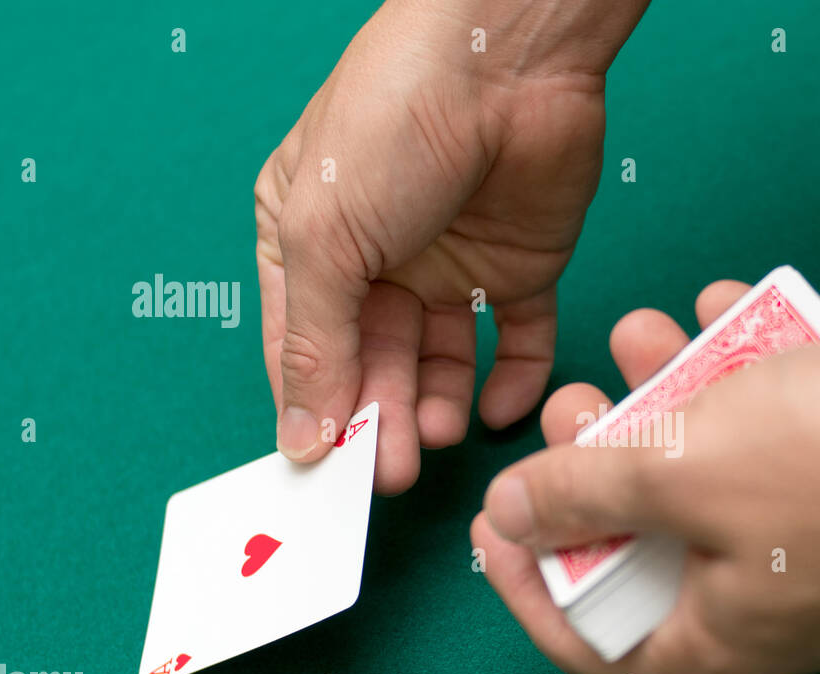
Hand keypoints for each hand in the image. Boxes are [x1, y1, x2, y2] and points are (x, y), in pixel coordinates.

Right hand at [255, 0, 646, 493]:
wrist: (505, 55)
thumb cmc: (393, 119)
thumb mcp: (324, 236)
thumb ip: (313, 341)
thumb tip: (300, 435)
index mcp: (306, 239)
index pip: (302, 347)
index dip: (314, 408)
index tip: (326, 469)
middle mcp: (376, 258)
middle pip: (373, 363)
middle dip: (379, 419)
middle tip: (391, 472)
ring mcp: (450, 263)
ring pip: (438, 360)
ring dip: (433, 404)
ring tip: (434, 437)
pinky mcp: (519, 265)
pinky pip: (516, 338)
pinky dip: (511, 378)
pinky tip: (497, 407)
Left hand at [472, 282, 819, 673]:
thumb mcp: (684, 472)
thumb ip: (584, 493)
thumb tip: (512, 515)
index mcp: (720, 639)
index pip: (594, 641)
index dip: (529, 586)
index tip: (493, 523)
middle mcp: (768, 602)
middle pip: (649, 544)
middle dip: (601, 465)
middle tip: (576, 404)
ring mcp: (819, 540)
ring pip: (712, 476)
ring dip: (668, 404)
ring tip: (641, 335)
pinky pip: (775, 436)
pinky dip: (742, 382)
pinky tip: (720, 312)